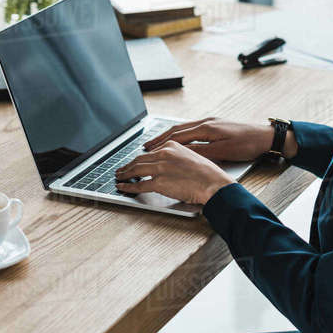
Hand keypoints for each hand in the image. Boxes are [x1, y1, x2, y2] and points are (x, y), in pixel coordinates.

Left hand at [115, 141, 234, 204]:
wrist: (213, 184)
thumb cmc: (208, 174)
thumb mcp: (191, 156)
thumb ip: (176, 157)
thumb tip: (165, 165)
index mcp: (171, 145)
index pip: (149, 152)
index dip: (138, 158)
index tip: (133, 162)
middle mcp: (164, 154)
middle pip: (139, 159)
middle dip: (127, 165)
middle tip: (121, 169)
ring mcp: (160, 168)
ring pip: (135, 170)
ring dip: (124, 174)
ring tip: (118, 177)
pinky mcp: (159, 182)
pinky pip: (138, 185)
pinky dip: (127, 186)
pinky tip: (122, 187)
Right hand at [144, 117, 275, 161]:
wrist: (265, 136)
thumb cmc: (247, 145)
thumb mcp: (223, 152)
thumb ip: (201, 152)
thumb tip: (182, 154)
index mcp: (207, 128)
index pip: (177, 135)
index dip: (161, 142)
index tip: (148, 148)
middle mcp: (207, 122)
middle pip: (177, 129)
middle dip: (160, 137)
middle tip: (146, 145)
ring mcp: (211, 122)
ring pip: (184, 128)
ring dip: (169, 135)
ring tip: (157, 143)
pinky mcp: (216, 125)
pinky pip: (192, 128)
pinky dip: (180, 135)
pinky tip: (177, 140)